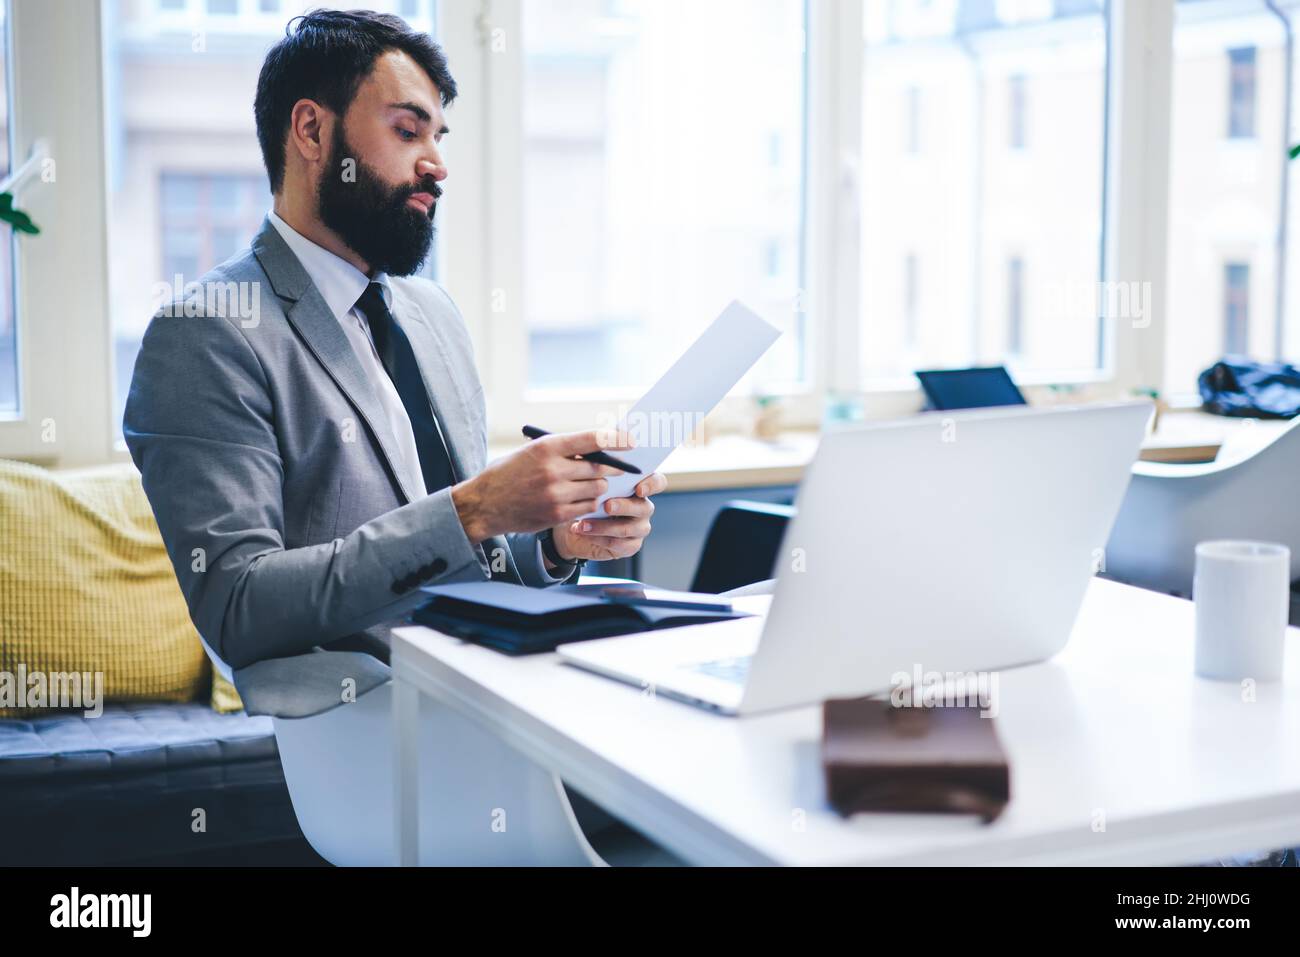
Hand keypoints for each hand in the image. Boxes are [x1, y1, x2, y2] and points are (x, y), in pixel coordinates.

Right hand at [451, 429, 630, 543]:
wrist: (484, 504)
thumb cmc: (510, 472)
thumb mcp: (532, 451)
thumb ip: (563, 450)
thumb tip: (599, 450)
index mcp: (547, 447)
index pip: (591, 440)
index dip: (616, 439)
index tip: (632, 440)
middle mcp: (553, 470)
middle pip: (600, 468)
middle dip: (611, 468)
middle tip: (618, 467)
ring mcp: (556, 494)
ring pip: (597, 489)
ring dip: (598, 487)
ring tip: (589, 484)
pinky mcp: (556, 514)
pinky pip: (587, 507)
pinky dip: (589, 502)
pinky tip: (581, 498)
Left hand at [550, 471, 667, 562]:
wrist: (571, 525)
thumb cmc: (583, 498)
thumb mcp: (587, 479)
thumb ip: (597, 465)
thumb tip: (596, 450)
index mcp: (638, 486)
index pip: (658, 482)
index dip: (652, 485)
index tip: (639, 488)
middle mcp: (643, 507)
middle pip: (644, 507)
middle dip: (623, 506)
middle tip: (606, 506)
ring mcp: (638, 527)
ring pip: (629, 528)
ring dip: (605, 526)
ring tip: (584, 523)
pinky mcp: (630, 545)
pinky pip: (621, 545)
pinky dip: (600, 539)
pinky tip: (584, 532)